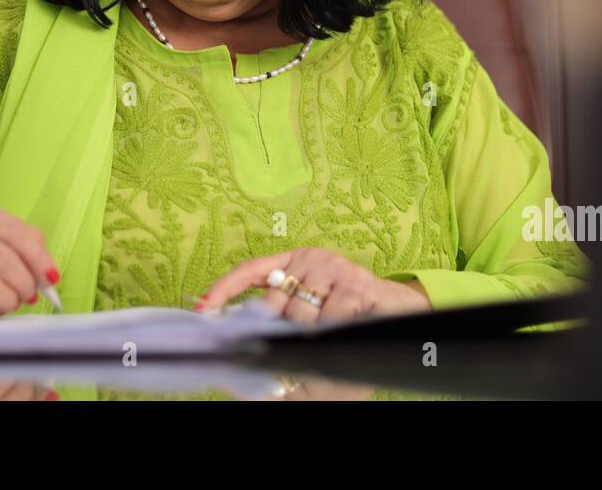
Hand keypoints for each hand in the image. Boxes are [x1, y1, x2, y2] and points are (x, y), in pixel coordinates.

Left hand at [199, 247, 432, 323]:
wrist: (399, 313)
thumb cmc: (350, 317)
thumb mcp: (310, 318)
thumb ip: (278, 323)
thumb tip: (239, 341)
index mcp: (294, 263)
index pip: (250, 270)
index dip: (224, 288)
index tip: (202, 309)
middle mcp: (311, 259)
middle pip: (274, 301)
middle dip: (278, 328)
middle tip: (293, 341)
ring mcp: (334, 268)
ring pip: (300, 314)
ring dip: (311, 334)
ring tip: (330, 332)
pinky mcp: (356, 284)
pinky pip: (329, 319)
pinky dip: (333, 333)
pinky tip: (346, 327)